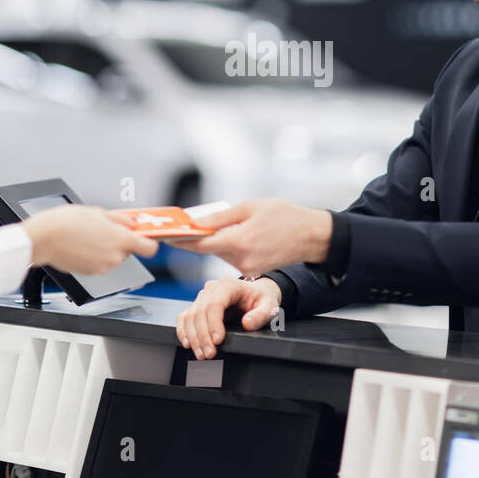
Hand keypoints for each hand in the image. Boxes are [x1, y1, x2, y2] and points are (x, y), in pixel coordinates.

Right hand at [20, 205, 157, 274]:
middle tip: (103, 230)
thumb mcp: (97, 211)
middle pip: (128, 251)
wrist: (44, 238)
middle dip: (119, 241)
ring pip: (112, 257)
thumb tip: (131, 222)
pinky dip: (94, 256)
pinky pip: (99, 263)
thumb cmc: (66, 223)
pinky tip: (81, 246)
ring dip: (105, 249)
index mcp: (120, 239)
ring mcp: (103, 267)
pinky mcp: (91, 273)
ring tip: (88, 237)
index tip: (145, 237)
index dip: (148, 242)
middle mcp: (115, 256)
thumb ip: (120, 219)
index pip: (150, 248)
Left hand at [166, 198, 331, 276]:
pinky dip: (229, 246)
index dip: (181, 240)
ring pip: (221, 253)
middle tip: (185, 226)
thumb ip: (221, 218)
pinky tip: (237, 234)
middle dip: (198, 238)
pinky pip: (233, 257)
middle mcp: (242, 259)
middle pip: (209, 249)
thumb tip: (197, 223)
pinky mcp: (253, 270)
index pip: (201, 245)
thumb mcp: (251, 207)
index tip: (167, 236)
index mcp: (240, 241)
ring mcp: (248, 267)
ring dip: (216, 241)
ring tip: (220, 225)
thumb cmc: (285, 216)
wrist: (312, 236)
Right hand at [176, 276, 281, 358]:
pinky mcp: (198, 306)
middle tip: (209, 354)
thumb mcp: (269, 306)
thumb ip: (261, 315)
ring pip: (190, 316)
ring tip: (201, 354)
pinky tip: (188, 343)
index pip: (214, 304)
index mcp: (228, 285)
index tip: (217, 341)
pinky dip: (184, 331)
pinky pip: (185, 318)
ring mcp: (203, 297)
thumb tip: (247, 323)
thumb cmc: (261, 299)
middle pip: (200, 312)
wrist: (256, 294)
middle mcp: (212, 289)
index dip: (213, 324)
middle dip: (203, 336)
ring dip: (193, 337)